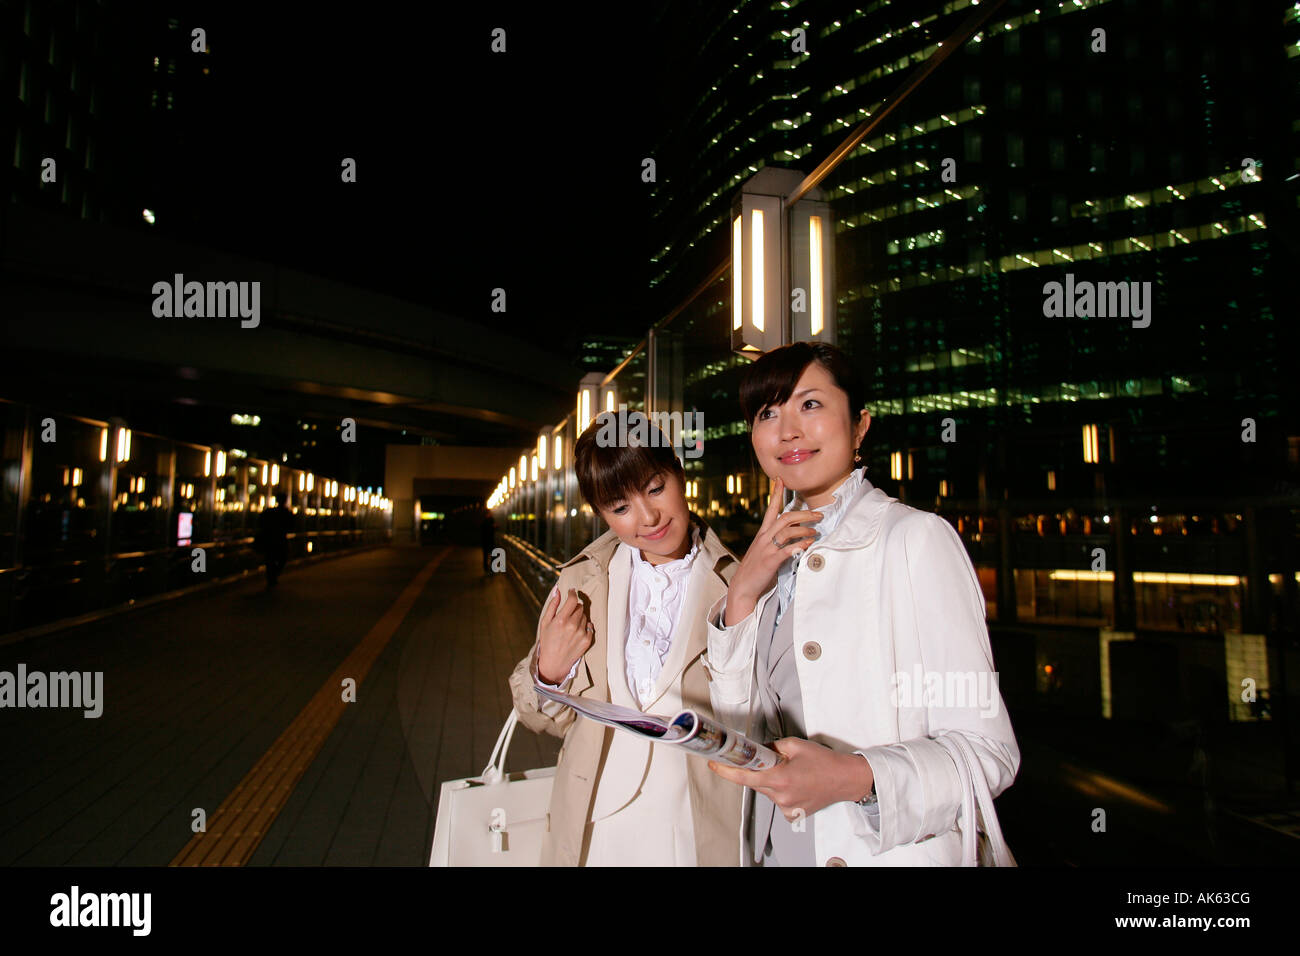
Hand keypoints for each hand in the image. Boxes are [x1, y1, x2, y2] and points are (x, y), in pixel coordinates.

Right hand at [536, 587, 593, 684]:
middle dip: (574, 608)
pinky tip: (576, 632)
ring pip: (585, 616)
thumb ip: (552, 605)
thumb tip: (557, 590)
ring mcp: (581, 633)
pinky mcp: (587, 640)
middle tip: (567, 615)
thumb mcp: (545, 622)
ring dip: (579, 618)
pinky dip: (585, 627)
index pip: (573, 600)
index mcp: (561, 620)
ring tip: (570, 627)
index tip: (572, 592)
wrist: (554, 663)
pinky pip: (590, 626)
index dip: (572, 594)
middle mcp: (572, 626)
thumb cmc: (547, 641)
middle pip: (580, 607)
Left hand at [707, 738, 873, 819]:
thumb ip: (773, 747)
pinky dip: (781, 790)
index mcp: (779, 778)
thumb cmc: (825, 762)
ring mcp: (787, 807)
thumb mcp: (796, 745)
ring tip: (793, 772)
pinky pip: (778, 799)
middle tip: (771, 759)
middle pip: (756, 782)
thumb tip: (759, 749)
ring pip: (767, 791)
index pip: (744, 776)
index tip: (714, 764)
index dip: (726, 770)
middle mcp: (781, 796)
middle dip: (758, 770)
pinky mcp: (793, 814)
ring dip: (772, 780)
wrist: (846, 780)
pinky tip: (796, 783)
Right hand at [724, 476, 821, 624]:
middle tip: (818, 515)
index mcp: (763, 533)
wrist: (743, 587)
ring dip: (803, 529)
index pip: (771, 509)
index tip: (781, 480)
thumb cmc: (756, 569)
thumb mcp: (765, 550)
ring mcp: (767, 548)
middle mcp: (764, 537)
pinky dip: (799, 544)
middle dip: (804, 514)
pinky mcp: (770, 561)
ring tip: (815, 531)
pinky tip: (808, 543)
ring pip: (786, 531)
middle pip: (785, 517)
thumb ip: (777, 540)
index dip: (776, 493)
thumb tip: (795, 532)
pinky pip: (787, 549)